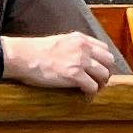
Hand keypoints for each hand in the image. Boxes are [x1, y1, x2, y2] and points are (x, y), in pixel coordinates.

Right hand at [0, 30, 119, 96]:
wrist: (23, 56)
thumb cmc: (36, 51)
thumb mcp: (61, 42)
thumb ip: (74, 47)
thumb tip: (82, 59)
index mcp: (80, 38)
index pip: (105, 49)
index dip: (103, 62)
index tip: (98, 70)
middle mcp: (83, 48)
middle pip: (109, 61)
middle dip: (105, 73)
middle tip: (97, 81)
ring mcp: (79, 61)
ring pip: (104, 75)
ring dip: (99, 84)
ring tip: (91, 89)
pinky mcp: (74, 75)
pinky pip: (92, 87)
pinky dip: (90, 93)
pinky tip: (82, 94)